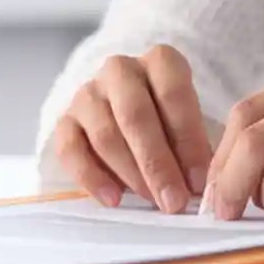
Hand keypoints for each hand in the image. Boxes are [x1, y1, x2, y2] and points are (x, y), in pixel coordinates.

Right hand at [52, 45, 212, 212]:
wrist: (125, 110)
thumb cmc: (169, 120)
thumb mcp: (189, 122)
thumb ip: (193, 147)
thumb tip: (199, 187)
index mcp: (159, 62)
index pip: (173, 93)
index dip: (188, 140)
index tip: (198, 181)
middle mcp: (120, 70)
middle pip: (135, 115)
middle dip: (157, 163)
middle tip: (174, 201)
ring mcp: (88, 94)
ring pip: (104, 134)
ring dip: (130, 173)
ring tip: (150, 200)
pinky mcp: (65, 120)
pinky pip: (70, 149)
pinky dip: (91, 177)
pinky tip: (113, 199)